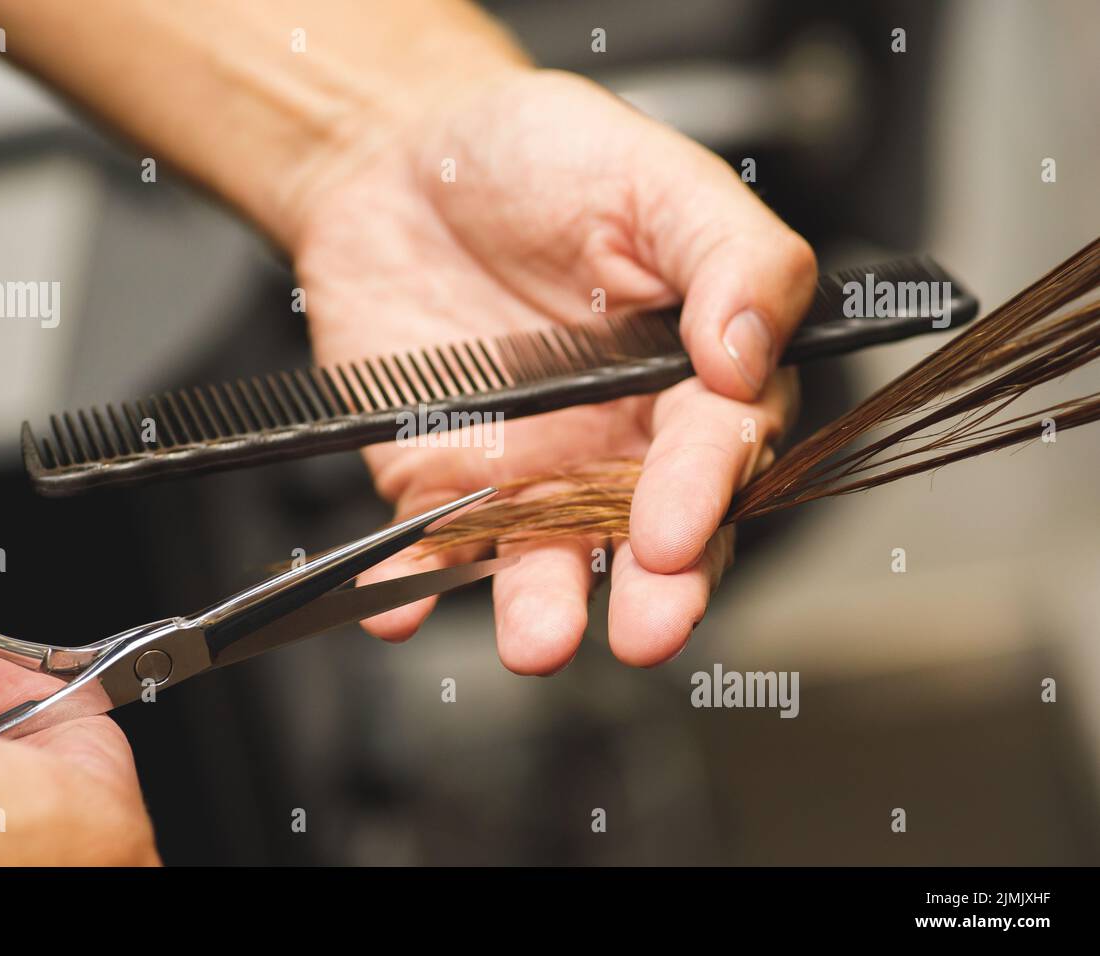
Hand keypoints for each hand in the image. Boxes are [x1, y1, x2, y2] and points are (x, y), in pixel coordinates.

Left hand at [293, 69, 813, 672]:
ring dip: (542, 607)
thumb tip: (752, 352)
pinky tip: (403, 602)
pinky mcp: (438, 481)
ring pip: (546, 559)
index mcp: (687, 378)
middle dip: (655, 591)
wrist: (401, 158)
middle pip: (650, 538)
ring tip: (538, 639)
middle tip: (647, 629)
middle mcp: (616, 442)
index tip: (676, 527)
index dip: (703, 492)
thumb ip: (731, 258)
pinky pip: (429, 545)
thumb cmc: (541, 157)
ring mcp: (527, 471)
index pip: (718, 451)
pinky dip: (416, 578)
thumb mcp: (654, 177)